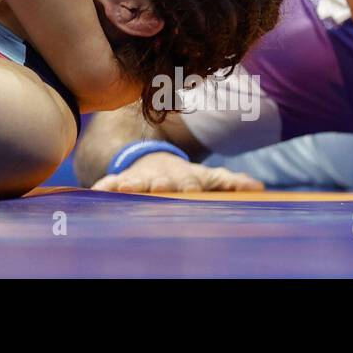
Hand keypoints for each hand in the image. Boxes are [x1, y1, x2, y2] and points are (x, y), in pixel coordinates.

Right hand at [91, 152, 263, 192]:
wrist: (150, 161)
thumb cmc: (185, 177)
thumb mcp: (208, 178)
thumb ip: (231, 182)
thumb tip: (259, 186)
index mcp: (184, 179)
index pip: (189, 184)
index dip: (190, 186)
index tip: (191, 190)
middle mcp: (161, 178)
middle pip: (161, 183)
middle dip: (160, 185)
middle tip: (158, 188)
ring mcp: (140, 179)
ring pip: (135, 183)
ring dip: (130, 185)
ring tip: (122, 188)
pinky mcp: (121, 180)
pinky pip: (109, 183)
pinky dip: (103, 186)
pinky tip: (93, 191)